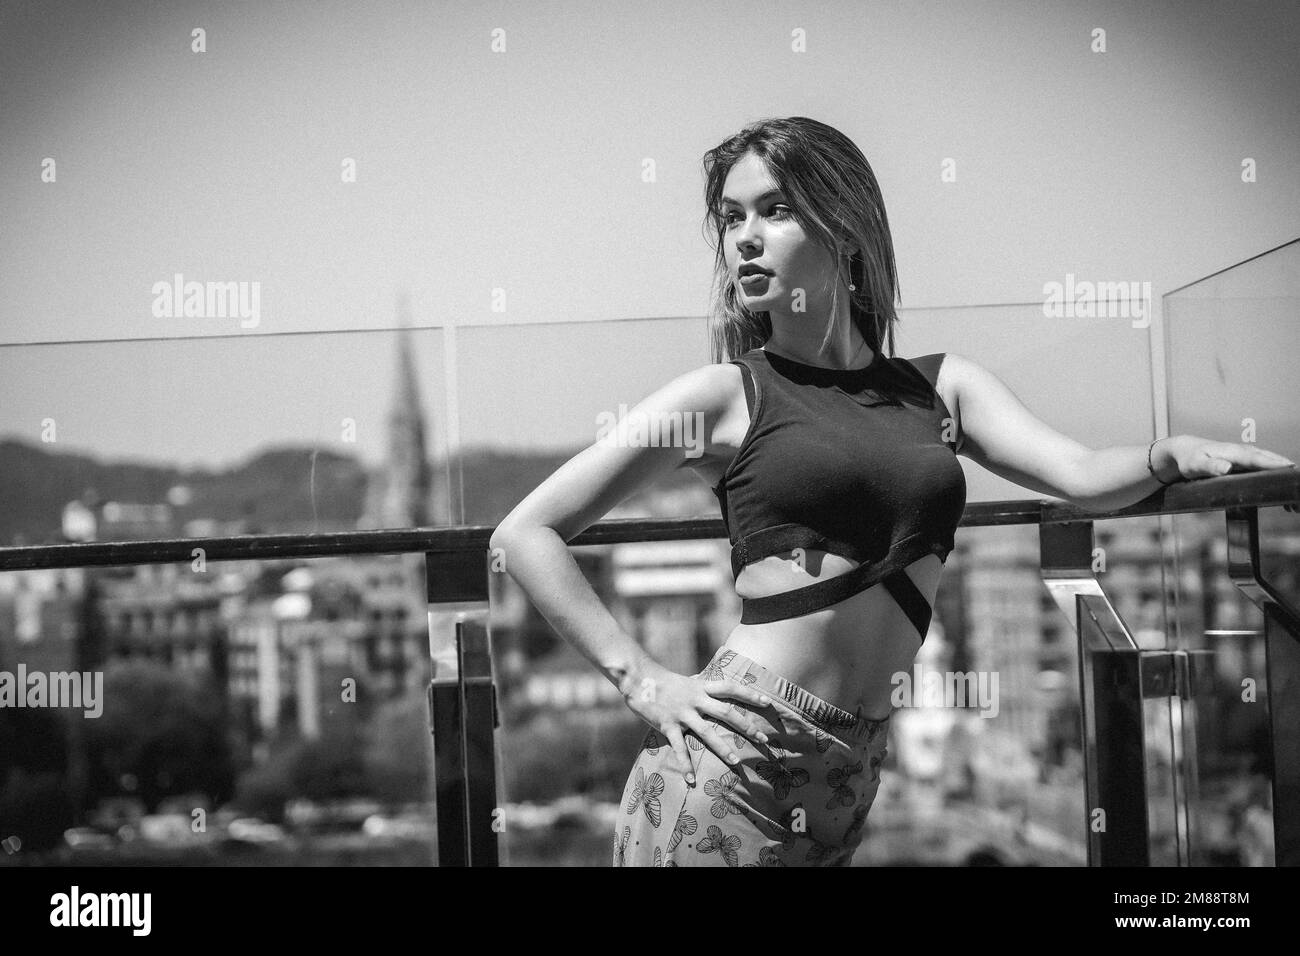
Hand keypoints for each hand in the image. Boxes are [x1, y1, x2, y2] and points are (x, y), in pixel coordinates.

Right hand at [621, 660, 773, 785]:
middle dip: (745, 726)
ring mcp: (682, 713)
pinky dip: (685, 765)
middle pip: (725, 712)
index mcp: (701, 687)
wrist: (638, 677)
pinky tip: (691, 780)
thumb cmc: (664, 681)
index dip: (749, 694)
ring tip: (736, 762)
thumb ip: (702, 686)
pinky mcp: (667, 724)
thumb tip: (714, 685)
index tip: (768, 702)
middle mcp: (695, 699)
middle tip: (763, 740)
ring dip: (722, 748)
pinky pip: (678, 748)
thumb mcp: (688, 680)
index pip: (731, 688)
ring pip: (706, 732)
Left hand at [1155, 435, 1294, 482]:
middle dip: (1285, 468)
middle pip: (1270, 459)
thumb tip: (1226, 467)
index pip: (1257, 459)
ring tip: (1295, 484)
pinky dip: (1276, 471)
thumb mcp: (1196, 465)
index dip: (1273, 464)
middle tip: (1297, 481)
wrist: (1185, 451)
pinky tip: (1283, 481)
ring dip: (1284, 470)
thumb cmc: (1190, 459)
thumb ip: (1210, 466)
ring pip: (1270, 461)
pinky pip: (1265, 465)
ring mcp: (1246, 456)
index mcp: (1234, 452)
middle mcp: (1244, 452)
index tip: (1289, 469)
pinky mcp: (1246, 461)